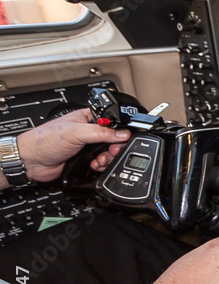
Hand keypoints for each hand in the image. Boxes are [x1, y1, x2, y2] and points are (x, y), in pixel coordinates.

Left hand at [16, 108, 130, 182]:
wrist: (31, 161)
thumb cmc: (44, 141)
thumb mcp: (76, 132)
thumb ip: (101, 132)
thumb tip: (122, 133)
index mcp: (87, 118)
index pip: (111, 120)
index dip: (119, 129)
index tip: (122, 138)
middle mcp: (88, 131)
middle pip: (113, 138)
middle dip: (114, 147)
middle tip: (112, 150)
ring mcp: (86, 146)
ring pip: (108, 151)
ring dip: (108, 157)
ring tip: (101, 159)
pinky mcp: (85, 159)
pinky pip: (101, 162)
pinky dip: (101, 165)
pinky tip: (95, 164)